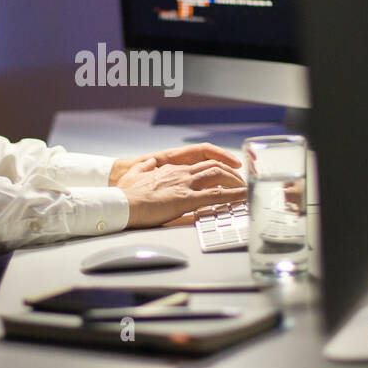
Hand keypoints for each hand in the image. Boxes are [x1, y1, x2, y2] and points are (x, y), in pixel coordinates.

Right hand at [113, 157, 246, 229]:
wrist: (122, 203)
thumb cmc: (126, 194)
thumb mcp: (135, 175)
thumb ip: (145, 168)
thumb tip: (149, 163)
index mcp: (172, 170)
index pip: (201, 164)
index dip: (217, 168)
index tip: (226, 174)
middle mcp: (182, 173)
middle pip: (214, 167)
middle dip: (231, 174)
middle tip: (241, 183)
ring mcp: (185, 185)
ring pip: (218, 176)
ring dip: (235, 182)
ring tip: (246, 189)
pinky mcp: (186, 199)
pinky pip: (216, 195)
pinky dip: (233, 196)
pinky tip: (243, 198)